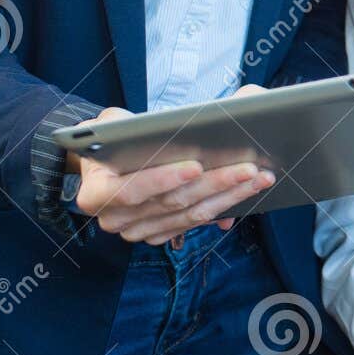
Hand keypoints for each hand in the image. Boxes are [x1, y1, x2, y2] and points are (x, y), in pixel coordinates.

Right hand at [68, 89, 276, 245]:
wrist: (103, 162)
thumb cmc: (113, 136)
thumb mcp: (115, 121)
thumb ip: (136, 123)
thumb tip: (174, 124)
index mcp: (95, 193)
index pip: (130, 190)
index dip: (164, 179)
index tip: (196, 165)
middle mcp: (114, 219)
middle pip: (171, 203)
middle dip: (214, 183)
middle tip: (249, 168)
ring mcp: (137, 231)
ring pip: (190, 215)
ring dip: (229, 196)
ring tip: (258, 177)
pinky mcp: (159, 233)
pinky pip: (196, 223)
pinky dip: (223, 207)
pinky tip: (246, 192)